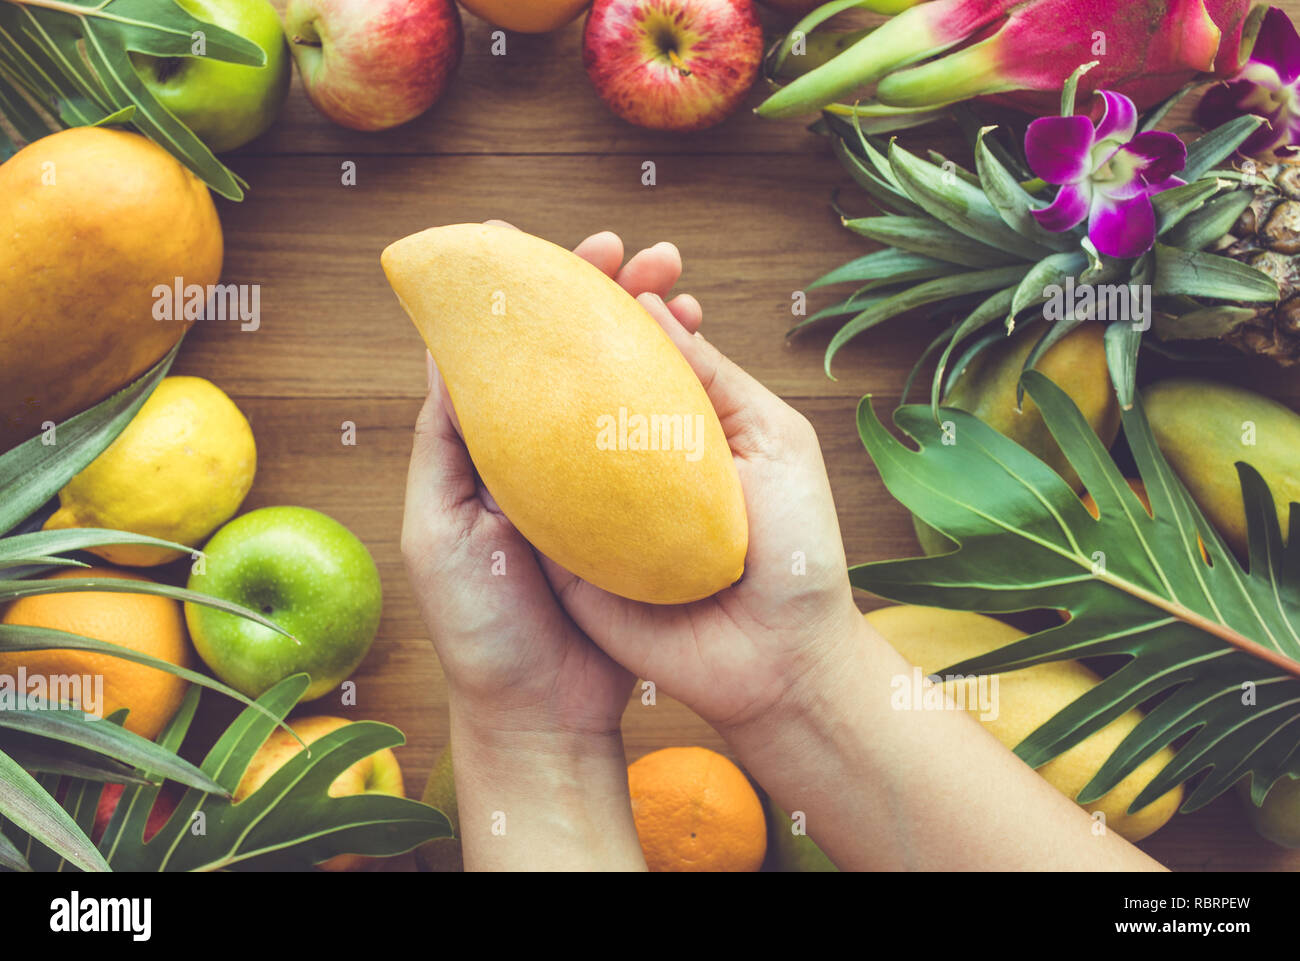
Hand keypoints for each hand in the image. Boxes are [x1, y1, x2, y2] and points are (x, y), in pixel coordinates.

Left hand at [402, 224, 700, 736]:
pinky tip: (702, 359)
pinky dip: (676, 392)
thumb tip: (448, 346)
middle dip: (606, 294)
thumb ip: (445, 443)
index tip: (570, 246)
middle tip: (647, 254)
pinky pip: (653, 439)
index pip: (508, 350)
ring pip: (617, 384)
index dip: (537, 291)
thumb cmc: (480, 627)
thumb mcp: (440, 531)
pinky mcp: (634, 510)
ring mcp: (590, 480)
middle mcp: (537, 454)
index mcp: (483, 450)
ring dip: (648, 330)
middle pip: (570, 354)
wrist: (540, 710)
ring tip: (685, 289)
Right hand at [537, 281, 864, 734]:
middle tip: (567, 257)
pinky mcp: (566, 547)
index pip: (645, 342)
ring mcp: (595, 499)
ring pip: (545, 424)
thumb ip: (711, 378)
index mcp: (689, 422)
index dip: (627, 293)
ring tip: (510, 300)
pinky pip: (525, 491)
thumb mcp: (771, 441)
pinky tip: (479, 387)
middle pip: (586, 372)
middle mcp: (634, 453)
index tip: (625, 248)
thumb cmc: (795, 548)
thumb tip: (652, 306)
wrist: (778, 659)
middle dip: (569, 311)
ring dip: (525, 362)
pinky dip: (499, 442)